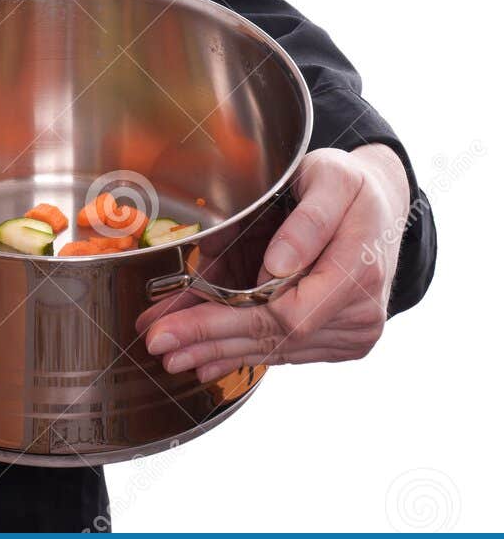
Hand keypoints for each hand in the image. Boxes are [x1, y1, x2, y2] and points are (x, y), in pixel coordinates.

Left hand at [136, 144, 410, 381]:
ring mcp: (353, 332)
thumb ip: (310, 220)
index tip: (178, 323)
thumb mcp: (332, 179)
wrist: (381, 204)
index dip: (228, 322)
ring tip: (173, 353)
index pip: (286, 314)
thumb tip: (279, 265)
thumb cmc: (350, 186)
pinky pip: (286, 351)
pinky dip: (243, 352)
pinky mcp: (340, 339)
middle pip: (275, 338)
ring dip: (220, 351)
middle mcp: (360, 312)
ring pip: (276, 349)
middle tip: (159, 342)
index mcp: (358, 269)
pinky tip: (209, 358)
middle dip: (210, 340)